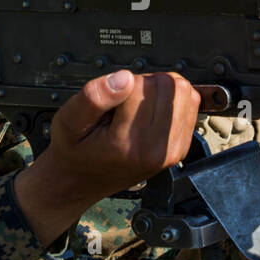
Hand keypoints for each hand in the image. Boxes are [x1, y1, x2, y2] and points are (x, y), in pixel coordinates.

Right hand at [14, 70, 200, 242]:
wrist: (80, 181)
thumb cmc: (75, 151)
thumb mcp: (69, 121)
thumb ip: (94, 97)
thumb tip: (125, 78)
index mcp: (129, 143)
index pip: (141, 85)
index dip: (122, 83)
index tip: (110, 103)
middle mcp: (157, 150)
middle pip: (168, 85)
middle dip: (145, 84)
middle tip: (124, 104)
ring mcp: (172, 151)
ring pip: (183, 92)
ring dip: (161, 91)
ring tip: (136, 108)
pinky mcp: (180, 149)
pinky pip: (190, 105)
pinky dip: (171, 101)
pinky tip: (149, 114)